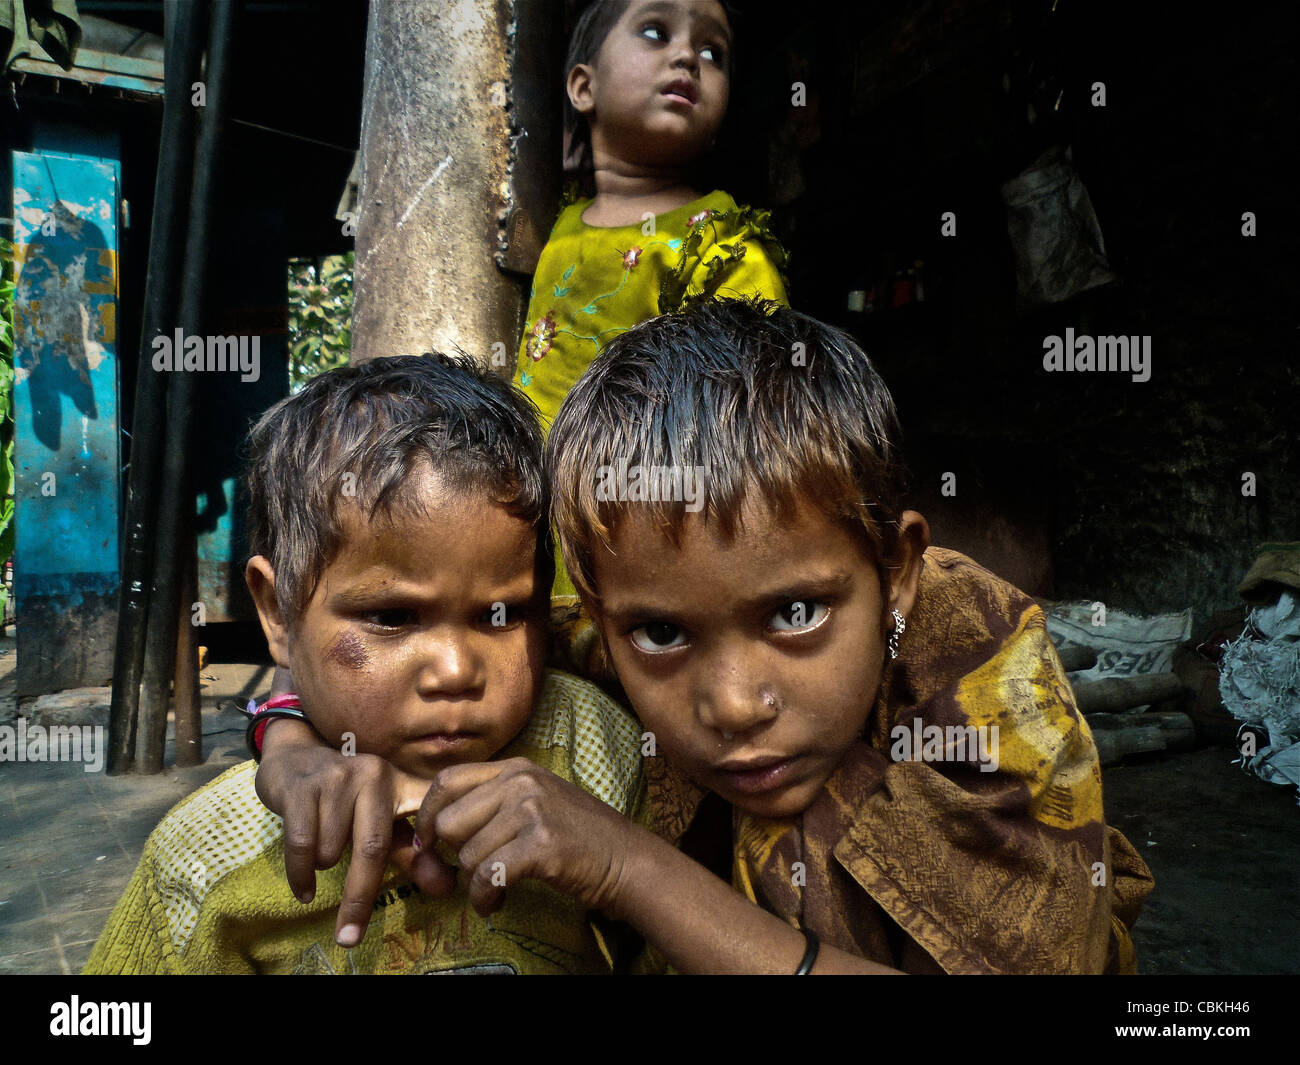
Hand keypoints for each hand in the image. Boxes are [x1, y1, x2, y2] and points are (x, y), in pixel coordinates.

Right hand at [253, 716, 450, 946]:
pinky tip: (304, 889)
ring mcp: (337, 778)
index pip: (422, 823)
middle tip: (349, 937)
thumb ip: (413, 854)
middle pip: (372, 848)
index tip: (444, 891)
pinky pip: (301, 845)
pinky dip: (300, 873)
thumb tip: (445, 889)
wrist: (296, 757)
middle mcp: (374, 775)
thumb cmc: (346, 797)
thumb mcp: (382, 820)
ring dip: (322, 865)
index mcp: (401, 784)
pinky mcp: (303, 787)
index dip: (433, 855)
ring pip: (331, 851)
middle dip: (359, 897)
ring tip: (321, 852)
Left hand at [412, 758, 635, 918]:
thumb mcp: (536, 801)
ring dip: (474, 883)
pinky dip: (485, 897)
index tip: (428, 844)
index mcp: (516, 768)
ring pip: (466, 854)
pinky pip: (487, 875)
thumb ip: (494, 802)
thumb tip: (436, 824)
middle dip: (454, 856)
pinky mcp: (541, 844)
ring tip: (495, 890)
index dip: (427, 814)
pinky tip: (498, 902)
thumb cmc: (579, 836)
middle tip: (472, 874)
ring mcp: (532, 810)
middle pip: (449, 821)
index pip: (446, 780)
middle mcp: (521, 781)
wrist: (627, 859)